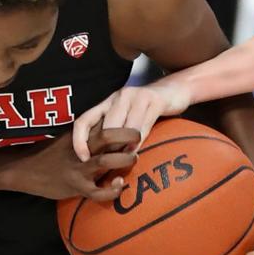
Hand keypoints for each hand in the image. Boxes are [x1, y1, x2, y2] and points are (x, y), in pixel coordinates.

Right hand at [6, 127, 140, 200]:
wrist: (25, 170)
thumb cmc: (52, 153)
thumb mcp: (69, 138)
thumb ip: (89, 134)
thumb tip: (114, 128)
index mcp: (79, 136)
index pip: (103, 123)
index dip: (121, 121)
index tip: (135, 121)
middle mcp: (80, 150)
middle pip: (106, 136)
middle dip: (127, 135)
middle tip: (140, 136)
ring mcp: (78, 168)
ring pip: (104, 162)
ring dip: (123, 160)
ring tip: (134, 158)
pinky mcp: (76, 186)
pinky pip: (98, 192)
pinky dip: (112, 190)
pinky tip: (120, 184)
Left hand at [72, 80, 191, 159]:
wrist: (174, 90)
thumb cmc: (149, 109)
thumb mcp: (128, 117)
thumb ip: (115, 130)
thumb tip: (100, 156)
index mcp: (108, 102)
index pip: (84, 120)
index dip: (79, 140)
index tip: (83, 157)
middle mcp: (119, 97)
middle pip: (106, 127)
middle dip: (107, 148)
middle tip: (109, 164)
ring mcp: (136, 97)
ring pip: (124, 128)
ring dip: (123, 147)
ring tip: (124, 159)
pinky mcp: (154, 101)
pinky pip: (142, 125)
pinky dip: (137, 141)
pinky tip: (135, 151)